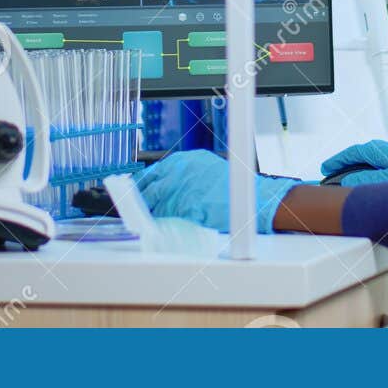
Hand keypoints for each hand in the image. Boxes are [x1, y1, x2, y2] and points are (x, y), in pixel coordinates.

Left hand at [134, 150, 299, 233]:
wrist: (254, 200)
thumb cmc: (231, 188)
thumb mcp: (204, 168)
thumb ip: (182, 174)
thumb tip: (161, 185)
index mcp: (184, 161)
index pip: (152, 173)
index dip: (140, 185)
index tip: (132, 193)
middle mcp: (181, 171)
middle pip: (150, 187)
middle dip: (141, 200)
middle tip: (134, 209)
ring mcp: (185, 189)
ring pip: (157, 204)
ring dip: (152, 213)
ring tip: (149, 220)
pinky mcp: (189, 207)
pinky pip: (169, 216)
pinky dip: (163, 222)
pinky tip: (162, 226)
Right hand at [321, 141, 387, 185]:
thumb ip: (366, 183)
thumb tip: (349, 183)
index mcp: (383, 151)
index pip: (353, 152)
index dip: (337, 161)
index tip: (326, 168)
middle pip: (364, 155)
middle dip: (349, 164)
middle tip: (336, 174)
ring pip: (378, 162)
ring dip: (364, 170)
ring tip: (356, 183)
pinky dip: (379, 175)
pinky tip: (383, 188)